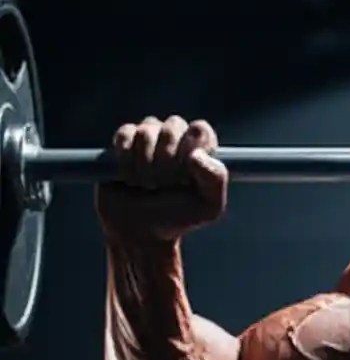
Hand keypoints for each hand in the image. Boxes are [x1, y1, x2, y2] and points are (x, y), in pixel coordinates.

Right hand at [95, 116, 228, 242]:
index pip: (200, 129)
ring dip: (145, 165)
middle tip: (164, 185)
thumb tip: (196, 155)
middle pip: (172, 128)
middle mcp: (178, 136)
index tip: (185, 176)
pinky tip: (129, 177)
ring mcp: (150, 136)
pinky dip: (126, 160)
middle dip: (166, 162)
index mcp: (202, 148)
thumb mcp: (208, 207)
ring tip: (147, 185)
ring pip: (147, 131)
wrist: (140, 231)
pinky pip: (125, 135)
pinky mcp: (124, 140)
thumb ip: (215, 180)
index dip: (190, 149)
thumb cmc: (178, 218)